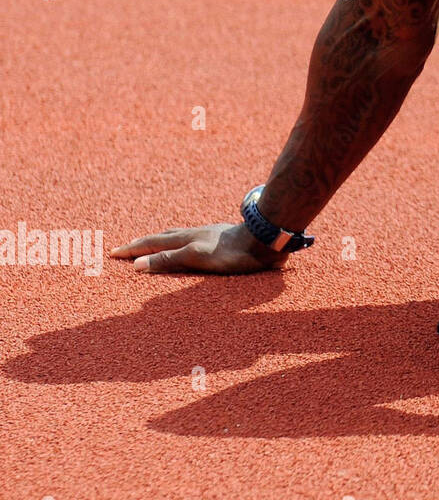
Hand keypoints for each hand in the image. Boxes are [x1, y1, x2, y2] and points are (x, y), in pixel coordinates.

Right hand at [110, 222, 286, 273]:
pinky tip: (191, 247)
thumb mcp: (196, 258)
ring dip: (162, 242)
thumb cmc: (232, 252)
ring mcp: (209, 236)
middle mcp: (194, 234)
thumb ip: (169, 260)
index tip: (112, 254)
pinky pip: (193, 241)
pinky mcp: (222, 240)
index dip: (132, 250)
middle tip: (127, 248)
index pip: (151, 244)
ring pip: (179, 237)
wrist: (265, 239)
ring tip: (154, 245)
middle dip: (143, 244)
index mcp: (185, 239)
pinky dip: (182, 244)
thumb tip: (138, 264)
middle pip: (163, 237)